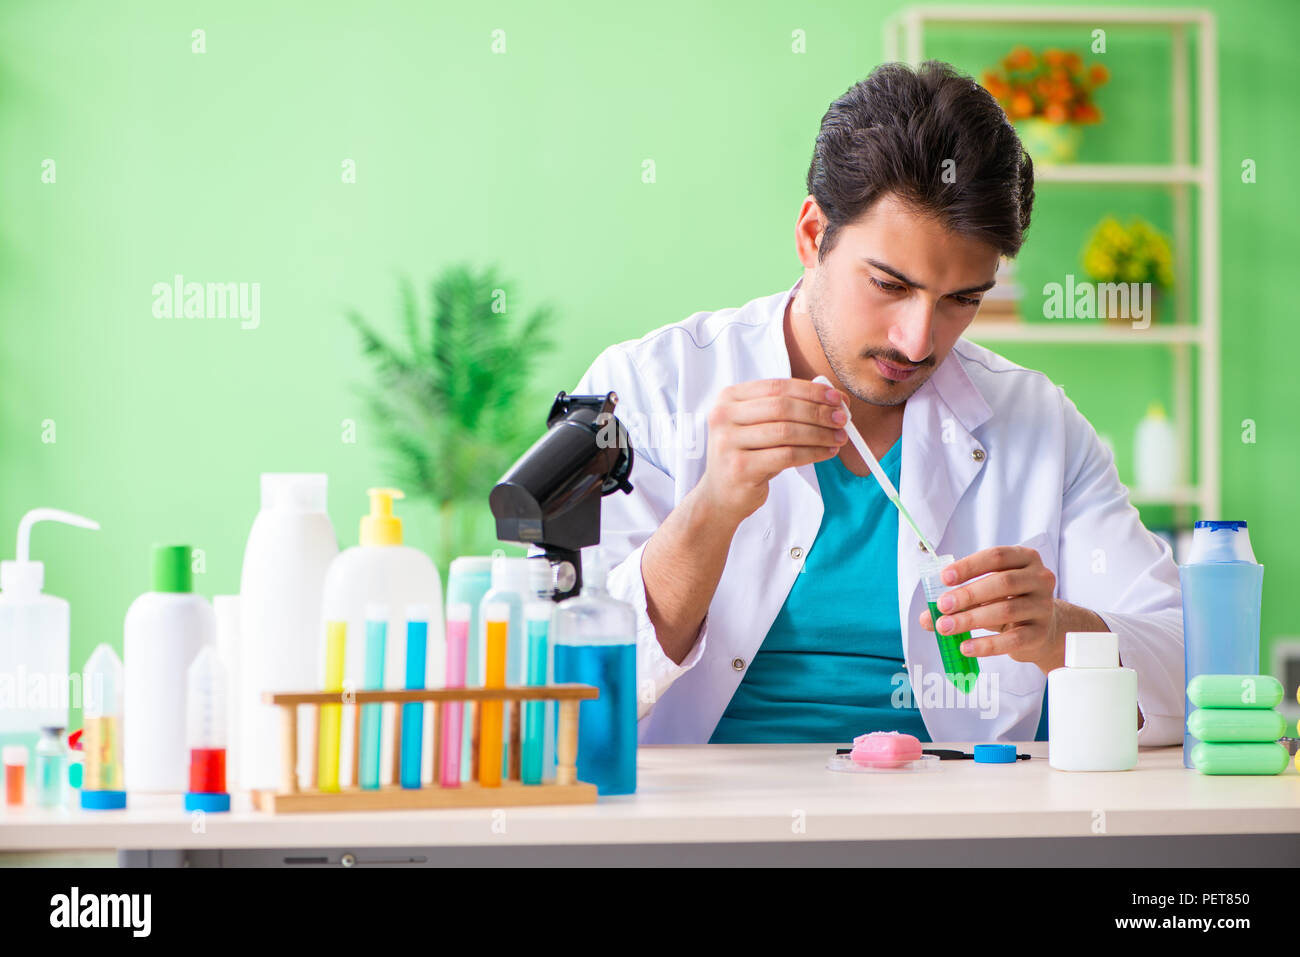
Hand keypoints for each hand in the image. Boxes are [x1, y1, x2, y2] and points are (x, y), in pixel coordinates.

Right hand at [696, 378, 847, 525]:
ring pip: (786, 432)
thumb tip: (834, 400)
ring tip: (839, 438)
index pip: (777, 386)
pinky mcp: (740, 467)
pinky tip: (827, 453)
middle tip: (842, 419)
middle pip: (782, 407)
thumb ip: (788, 409)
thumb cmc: (748, 456)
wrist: (721, 495)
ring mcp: (728, 442)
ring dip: (819, 434)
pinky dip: (813, 453)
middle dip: (818, 412)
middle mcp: (724, 416)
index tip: (836, 398)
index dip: (810, 391)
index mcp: (729, 398)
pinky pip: (786, 456)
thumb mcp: (760, 426)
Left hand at [917, 544, 1064, 672]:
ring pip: (1006, 610)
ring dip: (971, 619)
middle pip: (1002, 583)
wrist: (1043, 630)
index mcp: (1025, 559)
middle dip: (968, 594)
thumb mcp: (985, 595)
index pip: (996, 557)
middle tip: (942, 606)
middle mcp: (1040, 579)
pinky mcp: (1040, 633)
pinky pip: (1013, 639)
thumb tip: (926, 617)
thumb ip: (958, 600)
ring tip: (945, 627)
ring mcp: (1043, 606)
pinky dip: (986, 645)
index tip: (944, 578)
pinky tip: (965, 647)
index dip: (969, 566)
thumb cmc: (1009, 603)